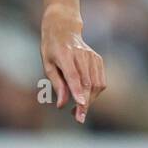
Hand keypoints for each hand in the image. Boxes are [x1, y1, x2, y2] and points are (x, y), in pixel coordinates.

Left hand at [41, 7, 105, 122]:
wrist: (64, 29)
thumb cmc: (52, 48)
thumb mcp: (47, 65)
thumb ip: (56, 84)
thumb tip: (62, 105)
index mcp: (64, 54)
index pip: (73, 75)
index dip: (77, 90)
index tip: (80, 104)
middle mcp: (81, 55)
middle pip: (87, 83)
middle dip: (85, 103)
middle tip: (79, 118)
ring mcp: (92, 57)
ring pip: (96, 84)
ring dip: (90, 100)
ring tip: (78, 109)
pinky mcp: (98, 60)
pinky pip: (100, 81)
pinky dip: (94, 93)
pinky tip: (84, 97)